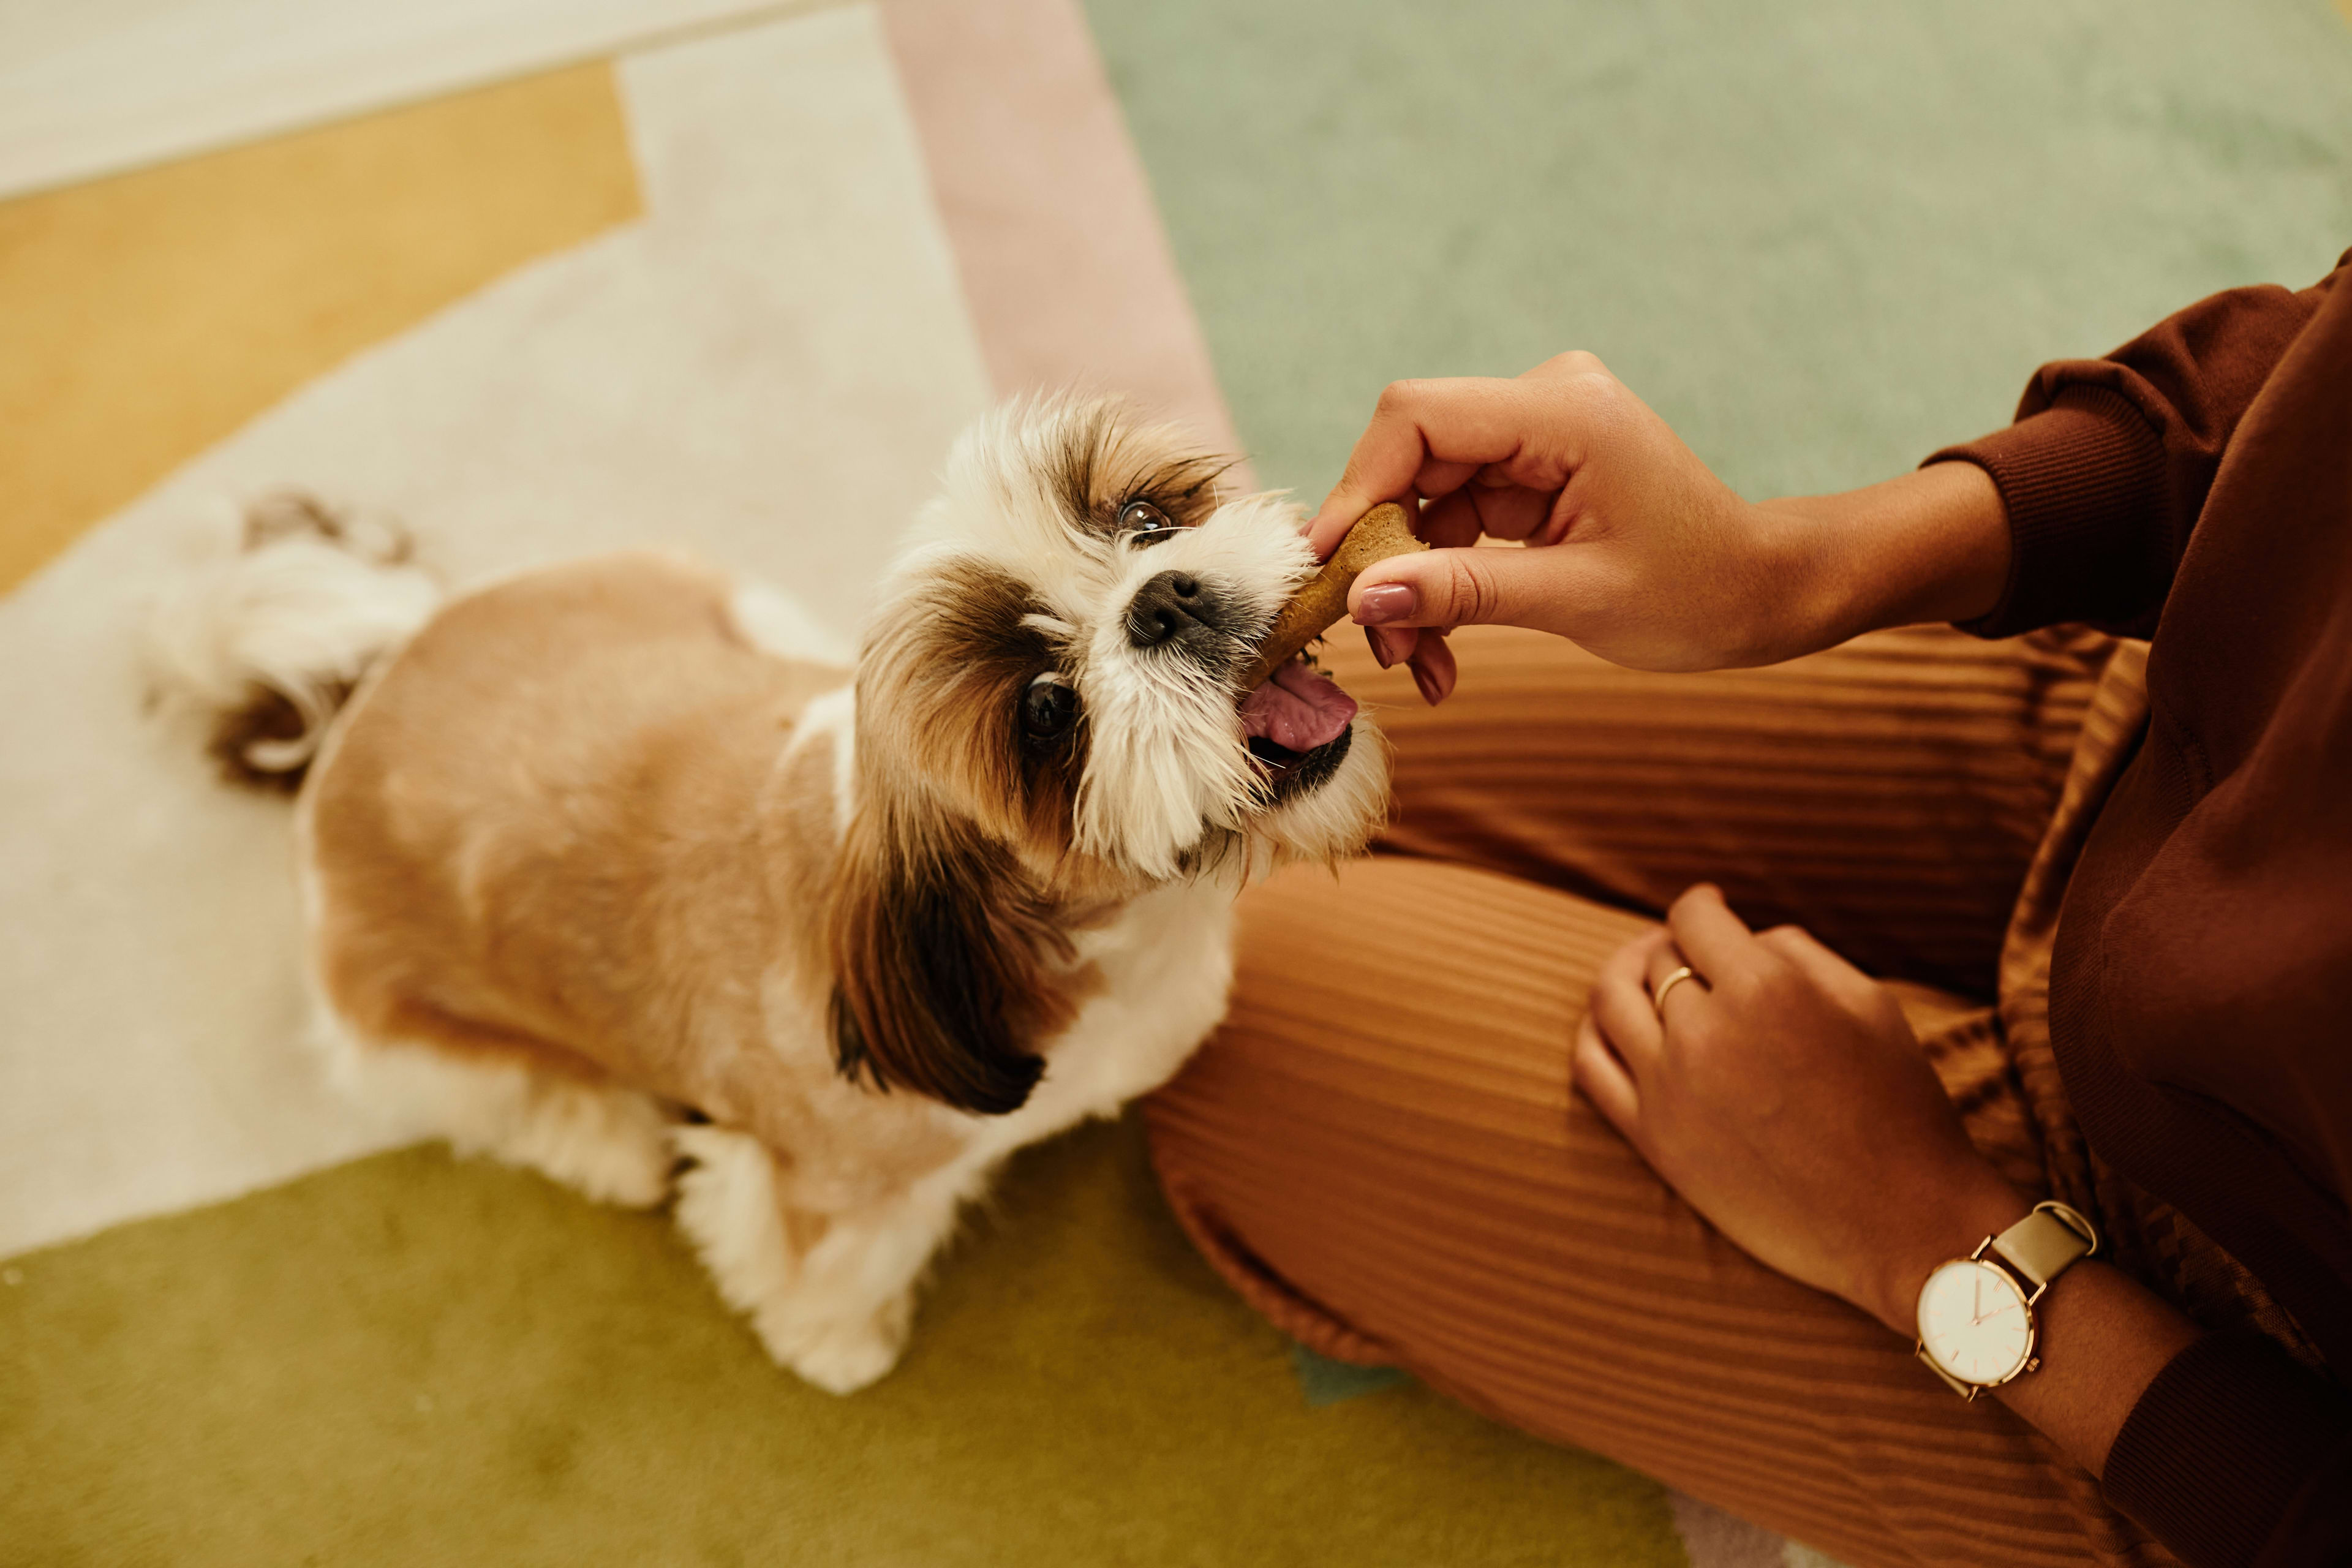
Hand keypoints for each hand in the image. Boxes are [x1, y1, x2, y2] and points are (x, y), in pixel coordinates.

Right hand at [1308, 354, 2010, 700]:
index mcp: (1564, 411)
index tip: (1331, 568)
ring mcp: (1537, 434)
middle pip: (1412, 459)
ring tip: (1421, 666)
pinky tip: (1443, 648)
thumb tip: (1362, 598)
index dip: (1358, 487)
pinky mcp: (1533, 471)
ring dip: (1409, 581)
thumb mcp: (1576, 600)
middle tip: (1382, 645)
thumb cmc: (1697, 593)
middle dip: (1385, 555)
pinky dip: (1441, 580)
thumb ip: (1463, 592)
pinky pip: (1456, 518)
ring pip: (1426, 498)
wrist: (1765, 596)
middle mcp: (1545, 402)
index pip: (1417, 417)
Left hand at [1572, 885, 2025, 1330]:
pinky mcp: (1654, 1140)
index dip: (1701, 904)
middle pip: (1659, 959)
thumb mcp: (1868, 1003)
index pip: (1693, 918)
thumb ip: (1796, 951)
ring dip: (1625, 975)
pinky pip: (1592, 1066)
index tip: (1711, 907)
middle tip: (1696, 952)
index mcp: (1766, 989)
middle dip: (1678, 947)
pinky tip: (1617, 1025)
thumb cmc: (1898, 1105)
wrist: (1899, 1222)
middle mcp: (1707, 1033)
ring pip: (1612, 1000)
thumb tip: (1741, 937)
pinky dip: (1595, 1031)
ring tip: (1645, 974)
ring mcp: (1671, 1089)